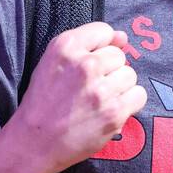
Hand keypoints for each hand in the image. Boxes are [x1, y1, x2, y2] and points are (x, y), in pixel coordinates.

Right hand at [8, 22, 146, 172]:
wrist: (33, 142)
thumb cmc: (43, 101)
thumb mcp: (52, 62)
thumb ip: (87, 45)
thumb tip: (123, 38)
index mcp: (65, 46)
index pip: (103, 30)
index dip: (101, 48)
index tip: (92, 64)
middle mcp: (85, 64)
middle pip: (118, 55)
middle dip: (108, 70)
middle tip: (89, 88)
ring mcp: (101, 89)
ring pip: (130, 74)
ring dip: (119, 87)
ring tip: (98, 101)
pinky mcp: (114, 112)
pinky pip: (139, 95)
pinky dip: (129, 103)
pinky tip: (110, 110)